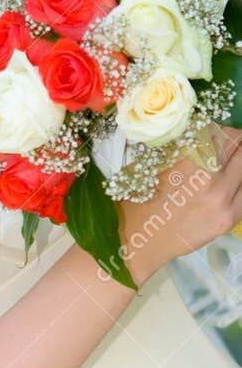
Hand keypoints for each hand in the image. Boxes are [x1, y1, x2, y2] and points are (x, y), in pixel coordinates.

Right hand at [118, 127, 241, 285]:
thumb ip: (185, 143)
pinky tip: (230, 182)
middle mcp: (212, 174)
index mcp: (190, 154)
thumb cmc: (138, 199)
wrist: (135, 242)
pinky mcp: (230, 218)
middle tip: (226, 143)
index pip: (224, 127)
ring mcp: (225, 198)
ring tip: (228, 163)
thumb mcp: (155, 162)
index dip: (222, 124)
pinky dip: (241, 183)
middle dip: (234, 140)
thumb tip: (206, 126)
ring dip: (238, 160)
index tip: (219, 126)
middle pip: (239, 142)